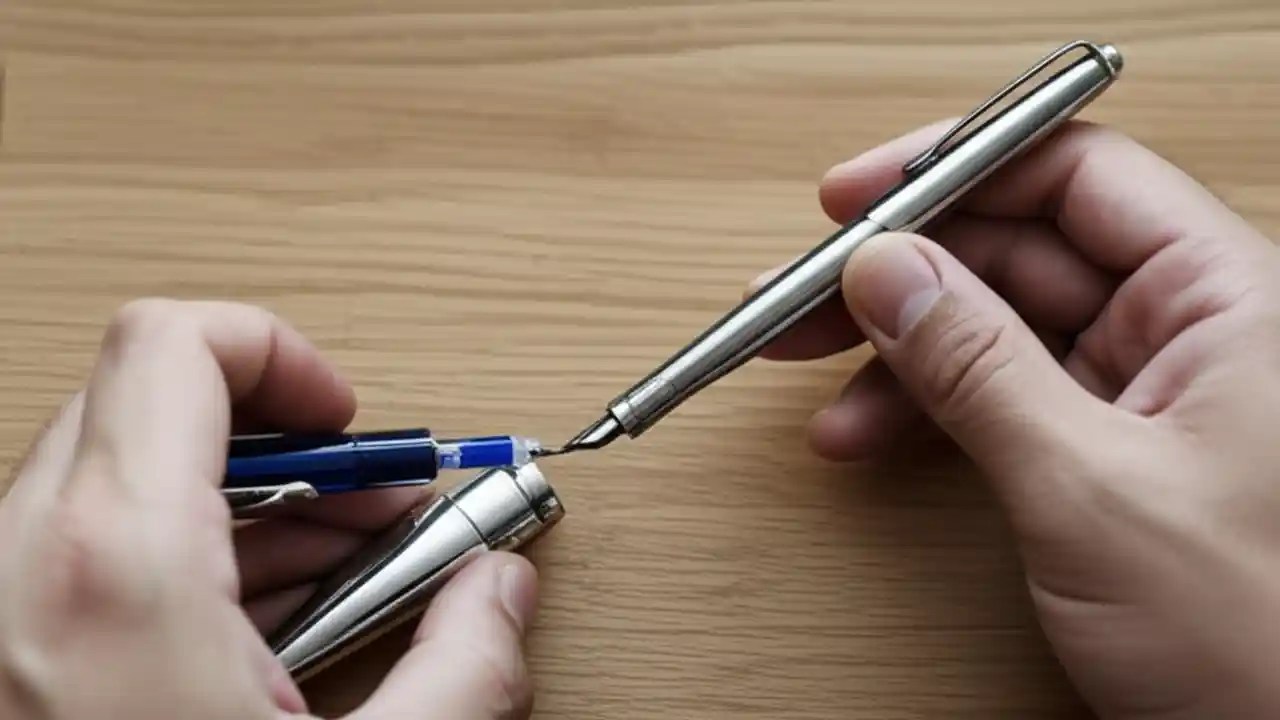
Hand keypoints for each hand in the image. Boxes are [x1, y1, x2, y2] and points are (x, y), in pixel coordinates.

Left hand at [0, 300, 538, 719]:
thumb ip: (461, 670)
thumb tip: (498, 598)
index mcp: (115, 572)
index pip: (171, 345)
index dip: (283, 354)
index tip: (351, 419)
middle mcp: (25, 575)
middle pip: (149, 404)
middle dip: (284, 441)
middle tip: (369, 498)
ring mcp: (5, 613)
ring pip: (118, 481)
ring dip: (243, 502)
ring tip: (344, 563)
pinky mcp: (10, 655)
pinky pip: (90, 554)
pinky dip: (186, 559)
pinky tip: (277, 621)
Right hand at [756, 121, 1279, 718]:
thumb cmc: (1259, 640)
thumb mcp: (1088, 491)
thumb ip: (978, 368)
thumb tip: (883, 272)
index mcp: (1226, 297)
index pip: (1073, 176)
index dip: (951, 168)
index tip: (848, 200)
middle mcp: (1190, 327)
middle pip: (1019, 249)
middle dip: (901, 271)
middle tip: (799, 298)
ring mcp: (1148, 389)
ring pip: (999, 325)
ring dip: (897, 348)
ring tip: (809, 376)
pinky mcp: (1112, 448)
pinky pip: (1003, 394)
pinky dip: (928, 408)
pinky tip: (864, 433)